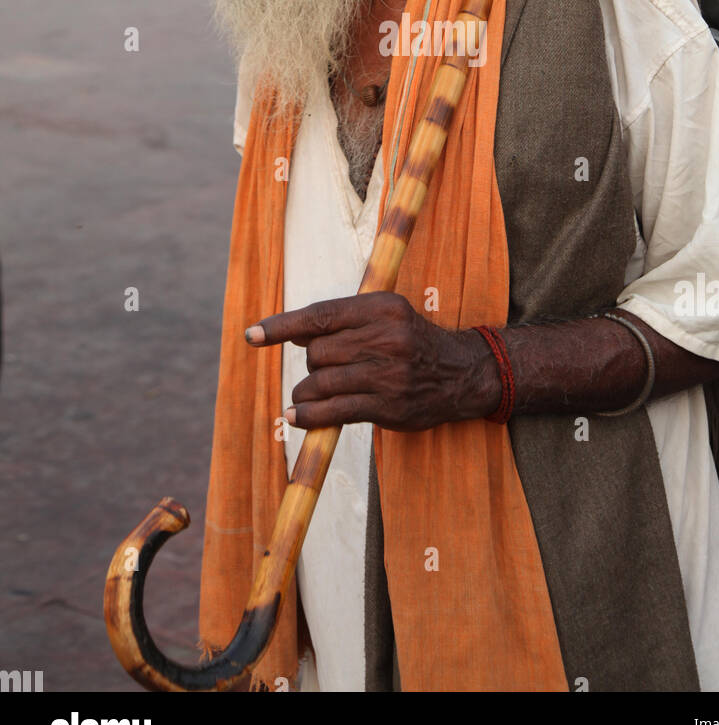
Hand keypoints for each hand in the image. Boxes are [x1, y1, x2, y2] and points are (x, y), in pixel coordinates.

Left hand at [245, 293, 499, 431]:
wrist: (461, 373)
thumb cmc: (412, 341)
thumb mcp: (385, 317)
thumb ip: (342, 322)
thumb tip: (293, 334)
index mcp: (382, 307)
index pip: (320, 316)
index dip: (281, 327)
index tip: (252, 335)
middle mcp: (386, 337)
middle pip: (317, 352)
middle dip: (310, 364)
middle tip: (321, 370)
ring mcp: (388, 373)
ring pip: (321, 382)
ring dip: (305, 393)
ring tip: (306, 398)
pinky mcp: (388, 405)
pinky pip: (334, 411)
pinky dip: (310, 416)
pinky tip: (298, 418)